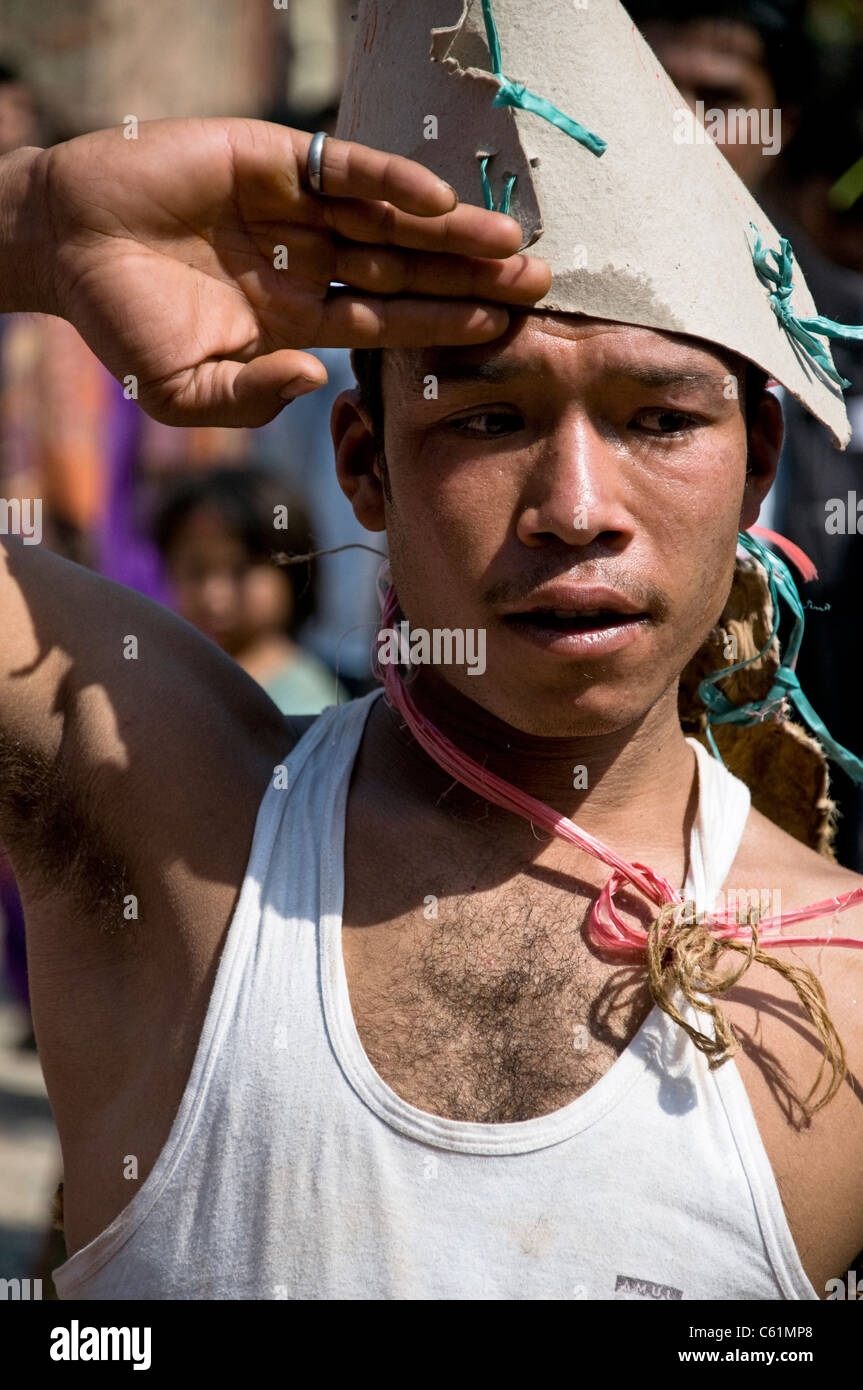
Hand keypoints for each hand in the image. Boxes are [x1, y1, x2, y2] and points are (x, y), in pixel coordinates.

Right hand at [20, 118, 550, 425]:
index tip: (503, 330)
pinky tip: (439, 199)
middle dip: (470, 277)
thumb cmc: (122, 325)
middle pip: (408, 268)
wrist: (65, 247)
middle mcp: (308, 261)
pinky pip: (343, 170)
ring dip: (450, 232)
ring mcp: (294, 209)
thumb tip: (312, 381)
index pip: (388, 319)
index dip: (444, 323)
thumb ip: (251, 397)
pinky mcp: (272, 158)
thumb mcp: (186, 391)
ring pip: (390, 219)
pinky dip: (390, 181)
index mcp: (297, 317)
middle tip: (539, 286)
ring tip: (512, 244)